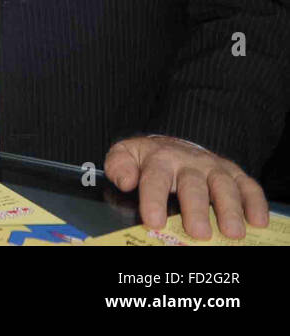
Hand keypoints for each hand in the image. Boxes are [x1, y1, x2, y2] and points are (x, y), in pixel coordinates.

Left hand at [104, 135, 269, 239]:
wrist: (174, 144)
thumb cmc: (148, 158)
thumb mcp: (126, 155)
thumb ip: (119, 166)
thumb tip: (126, 181)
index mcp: (159, 159)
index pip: (155, 179)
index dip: (154, 200)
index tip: (154, 221)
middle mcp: (189, 162)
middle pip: (193, 185)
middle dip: (196, 210)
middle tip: (198, 233)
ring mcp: (213, 167)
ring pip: (223, 186)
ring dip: (229, 209)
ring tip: (231, 232)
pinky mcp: (233, 173)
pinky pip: (248, 185)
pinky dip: (255, 202)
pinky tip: (257, 221)